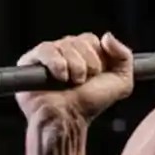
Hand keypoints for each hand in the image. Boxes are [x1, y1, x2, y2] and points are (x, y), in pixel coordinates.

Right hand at [16, 32, 134, 120]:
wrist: (68, 118)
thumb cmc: (90, 103)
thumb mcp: (122, 82)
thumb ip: (124, 56)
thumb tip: (107, 36)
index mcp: (83, 53)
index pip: (91, 39)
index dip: (97, 57)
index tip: (96, 75)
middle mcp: (64, 52)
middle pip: (79, 40)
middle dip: (88, 64)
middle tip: (83, 82)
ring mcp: (47, 56)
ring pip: (65, 44)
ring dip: (75, 67)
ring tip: (71, 83)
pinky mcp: (29, 61)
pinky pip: (46, 50)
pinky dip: (57, 64)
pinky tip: (60, 77)